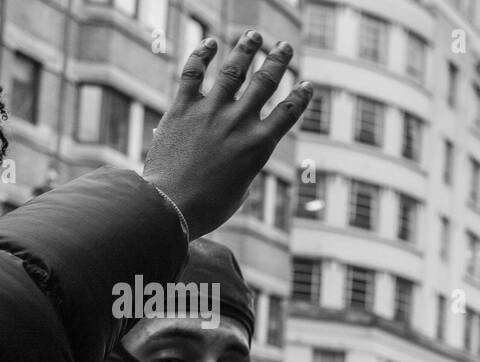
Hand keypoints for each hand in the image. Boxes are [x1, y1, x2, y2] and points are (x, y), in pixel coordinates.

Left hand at [143, 31, 311, 237]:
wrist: (172, 206)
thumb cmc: (209, 207)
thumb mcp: (240, 191)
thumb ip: (244, 168)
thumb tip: (237, 160)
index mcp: (259, 146)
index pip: (288, 112)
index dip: (300, 96)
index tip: (307, 84)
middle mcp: (239, 123)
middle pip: (265, 83)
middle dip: (278, 61)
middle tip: (285, 46)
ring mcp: (210, 112)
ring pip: (234, 71)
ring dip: (246, 49)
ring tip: (255, 35)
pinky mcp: (182, 108)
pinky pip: (194, 73)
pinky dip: (203, 55)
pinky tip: (211, 42)